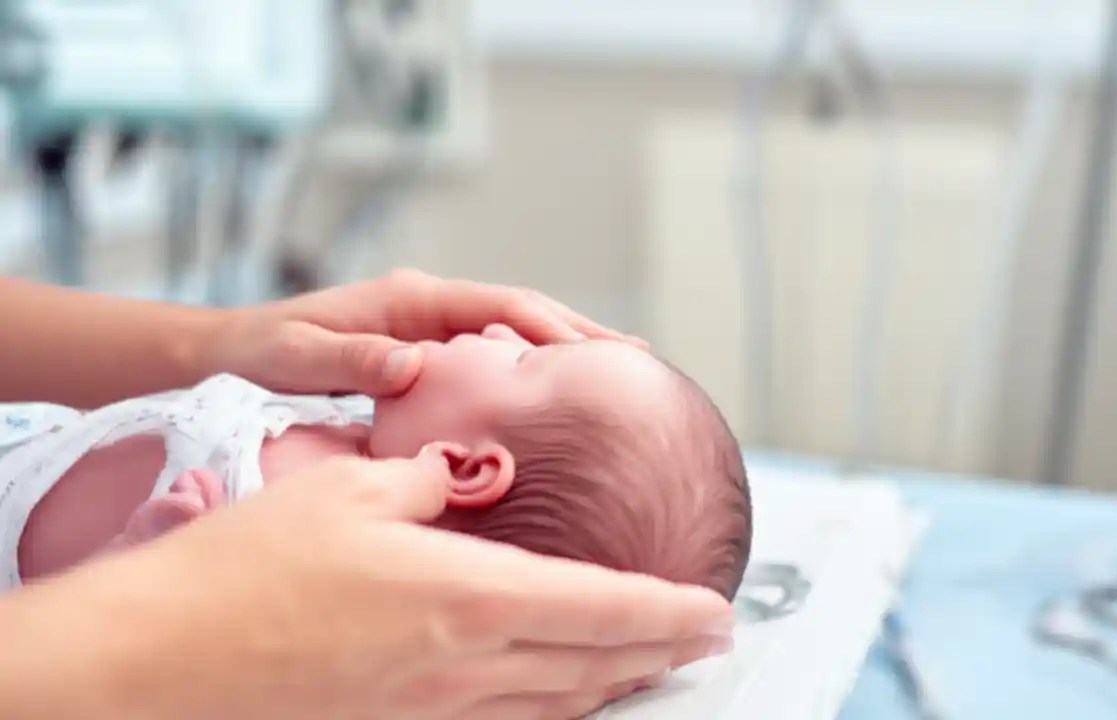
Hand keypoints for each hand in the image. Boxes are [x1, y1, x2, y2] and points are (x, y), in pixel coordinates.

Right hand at [6, 452, 732, 719]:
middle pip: (592, 665)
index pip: (600, 606)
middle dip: (659, 653)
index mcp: (466, 596)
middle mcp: (464, 666)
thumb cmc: (247, 569)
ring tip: (651, 667)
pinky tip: (559, 696)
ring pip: (554, 703)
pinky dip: (551, 707)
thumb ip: (424, 481)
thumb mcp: (348, 492)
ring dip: (613, 684)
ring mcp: (431, 709)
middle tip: (707, 642)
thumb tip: (459, 474)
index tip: (715, 611)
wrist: (159, 660)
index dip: (667, 612)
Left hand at [209, 269, 645, 396]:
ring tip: (620, 376)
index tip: (601, 355)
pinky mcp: (426, 347)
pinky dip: (532, 366)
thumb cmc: (262, 351)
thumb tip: (416, 363)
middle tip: (641, 363)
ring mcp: (431, 324)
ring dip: (565, 349)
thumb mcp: (296, 357)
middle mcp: (430, 304)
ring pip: (515, 331)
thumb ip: (351, 359)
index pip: (503, 305)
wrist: (232, 349)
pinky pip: (494, 353)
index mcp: (412, 298)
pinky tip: (555, 393)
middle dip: (581, 334)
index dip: (555, 328)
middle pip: (525, 312)